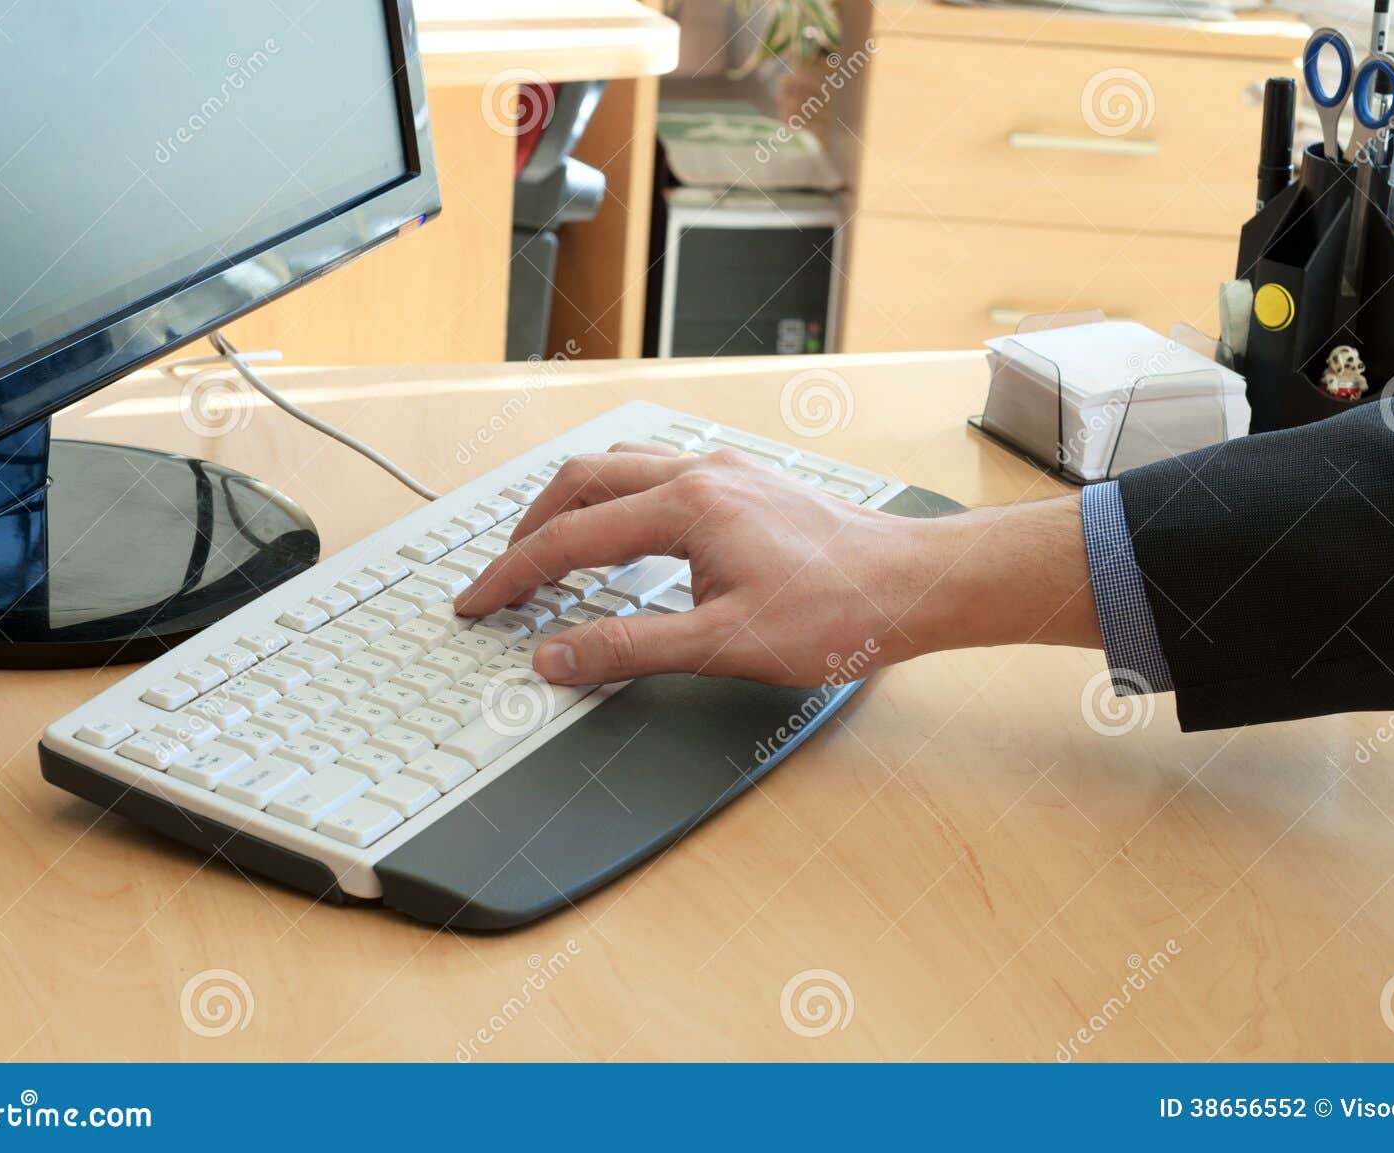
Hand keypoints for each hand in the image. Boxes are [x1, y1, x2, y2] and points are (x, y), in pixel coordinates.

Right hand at [453, 444, 1100, 686]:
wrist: (916, 586)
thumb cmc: (839, 613)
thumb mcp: (724, 644)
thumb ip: (629, 648)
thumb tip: (556, 657)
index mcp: (687, 505)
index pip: (570, 537)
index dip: (512, 575)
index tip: (477, 603)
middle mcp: (699, 472)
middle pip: (581, 481)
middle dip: (530, 528)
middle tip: (501, 577)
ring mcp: (724, 471)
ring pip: (617, 466)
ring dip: (570, 505)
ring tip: (545, 550)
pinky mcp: (744, 482)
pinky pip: (655, 471)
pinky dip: (614, 497)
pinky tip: (620, 532)